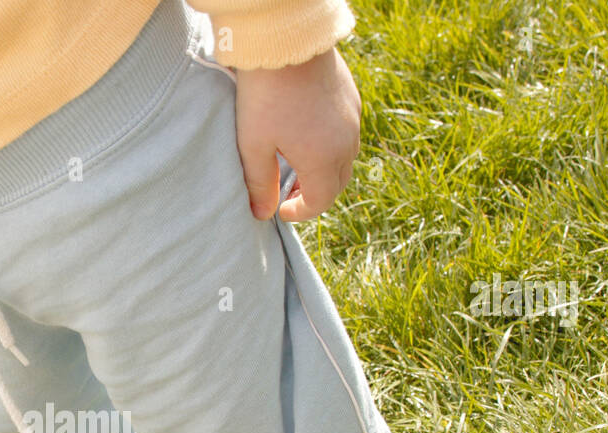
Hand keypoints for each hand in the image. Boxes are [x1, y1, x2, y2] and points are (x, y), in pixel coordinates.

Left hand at [234, 47, 360, 221]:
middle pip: (337, 183)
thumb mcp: (254, 146)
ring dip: (324, 170)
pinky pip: (347, 133)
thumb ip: (260, 184)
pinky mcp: (351, 98)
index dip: (300, 212)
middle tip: (288, 194)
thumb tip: (263, 214)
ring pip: (345, 158)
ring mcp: (353, 118)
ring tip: (296, 167)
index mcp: (324, 159)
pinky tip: (308, 137)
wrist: (286, 42)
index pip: (320, 201)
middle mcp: (346, 142)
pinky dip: (331, 146)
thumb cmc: (265, 96)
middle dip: (314, 194)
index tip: (280, 210)